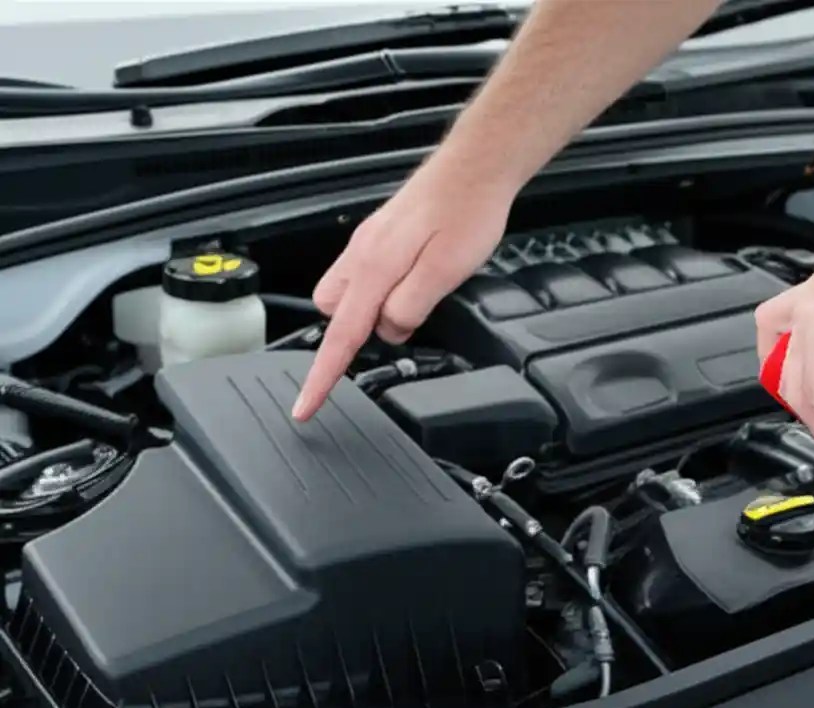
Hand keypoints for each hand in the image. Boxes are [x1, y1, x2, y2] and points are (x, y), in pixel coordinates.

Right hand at [292, 158, 516, 420]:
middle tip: (406, 321)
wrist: (479, 166)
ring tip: (421, 294)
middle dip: (355, 329)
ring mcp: (370, 240)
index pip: (340, 336)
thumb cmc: (467, 212)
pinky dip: (384, 286)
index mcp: (373, 268)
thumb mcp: (445, 272)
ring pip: (349, 290)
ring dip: (372, 306)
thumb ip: (410, 306)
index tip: (305, 407)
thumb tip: (389, 330)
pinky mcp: (383, 232)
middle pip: (333, 311)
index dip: (323, 377)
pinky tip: (421, 275)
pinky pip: (368, 271)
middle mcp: (363, 252)